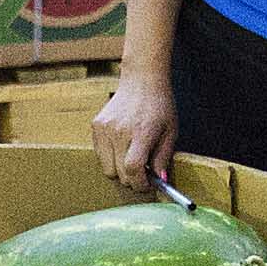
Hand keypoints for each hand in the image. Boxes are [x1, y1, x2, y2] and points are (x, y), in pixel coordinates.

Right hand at [91, 73, 177, 194]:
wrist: (142, 80)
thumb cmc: (159, 105)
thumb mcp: (170, 132)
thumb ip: (164, 158)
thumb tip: (160, 181)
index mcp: (141, 132)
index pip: (133, 168)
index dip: (140, 183)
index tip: (147, 185)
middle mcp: (120, 131)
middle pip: (120, 173)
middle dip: (132, 179)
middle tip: (142, 173)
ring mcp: (105, 128)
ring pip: (107, 168)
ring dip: (119, 170)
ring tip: (131, 157)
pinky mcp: (96, 126)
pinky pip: (100, 155)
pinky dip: (110, 157)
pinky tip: (121, 146)